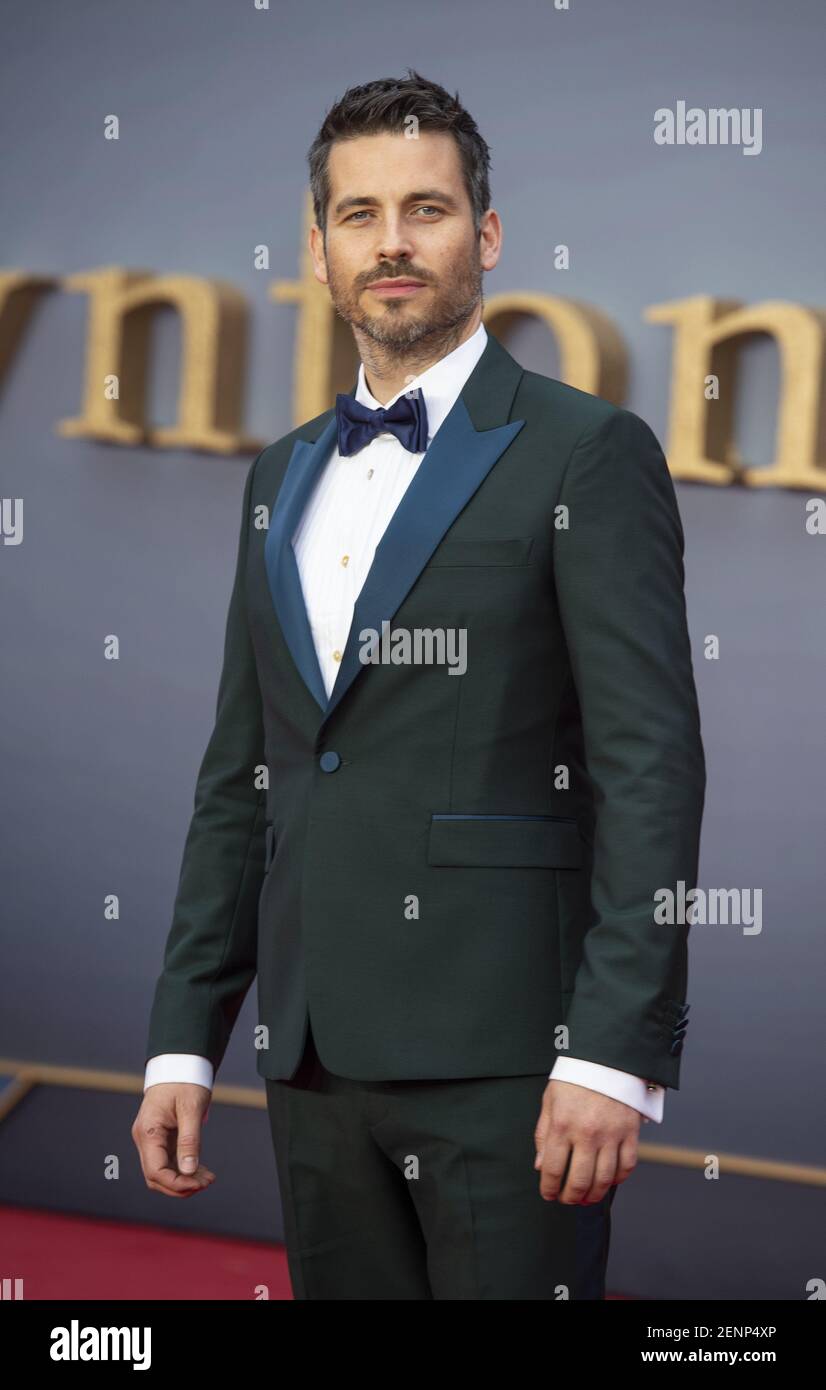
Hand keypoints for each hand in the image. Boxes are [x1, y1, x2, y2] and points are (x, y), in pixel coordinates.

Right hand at [132, 1083, 214, 1197]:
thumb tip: (188, 1170)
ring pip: (163, 1172)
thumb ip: (190, 1140)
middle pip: (156, 1177)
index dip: (176, 1183)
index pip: (155, 1171)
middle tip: (206, 1183)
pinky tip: (202, 1172)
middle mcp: (145, 1139)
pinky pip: (169, 1162)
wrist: (179, 1065)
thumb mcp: (191, 1109)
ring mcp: (151, 1140)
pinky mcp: (160, 1139)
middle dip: (180, 1185)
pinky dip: (184, 1169)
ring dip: (184, 1179)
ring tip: (208, 1178)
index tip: (199, 1184)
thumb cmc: (184, 1082)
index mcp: (148, 1132)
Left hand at [533, 1079, 640, 1203]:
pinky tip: (608, 1181)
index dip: (548, 1188)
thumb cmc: (574, 1078)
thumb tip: (540, 1166)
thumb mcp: (550, 1100)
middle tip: (567, 1200)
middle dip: (570, 1197)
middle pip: (579, 1180)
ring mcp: (611, 1135)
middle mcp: (586, 1134)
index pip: (552, 1169)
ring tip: (586, 1198)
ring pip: (604, 1179)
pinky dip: (618, 1179)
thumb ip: (543, 1134)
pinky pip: (627, 1166)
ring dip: (594, 1195)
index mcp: (562, 1125)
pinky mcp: (630, 1133)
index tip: (548, 1194)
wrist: (607, 1057)